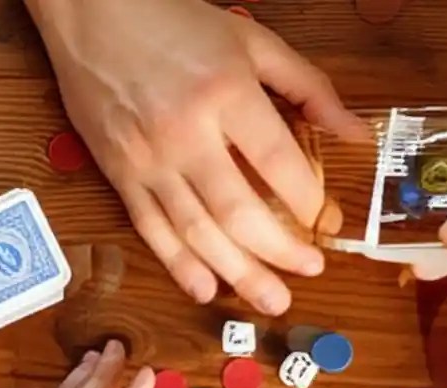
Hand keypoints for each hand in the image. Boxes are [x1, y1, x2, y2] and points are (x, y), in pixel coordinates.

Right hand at [27, 0, 366, 314]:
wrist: (89, 12)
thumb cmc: (173, 22)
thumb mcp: (252, 41)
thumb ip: (309, 88)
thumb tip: (356, 133)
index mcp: (225, 93)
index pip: (277, 162)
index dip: (308, 201)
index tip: (326, 222)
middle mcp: (185, 132)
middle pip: (238, 211)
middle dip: (279, 252)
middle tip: (309, 273)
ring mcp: (148, 158)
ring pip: (196, 230)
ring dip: (237, 272)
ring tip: (271, 300)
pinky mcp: (119, 172)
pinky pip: (151, 228)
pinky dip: (178, 264)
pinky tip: (206, 288)